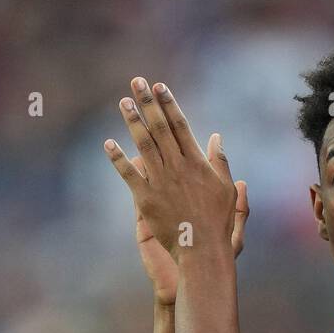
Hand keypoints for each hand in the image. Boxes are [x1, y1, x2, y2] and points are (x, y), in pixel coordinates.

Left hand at [105, 78, 246, 277]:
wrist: (202, 250)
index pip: (179, 125)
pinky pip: (129, 175)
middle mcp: (177, 167)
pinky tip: (108, 144)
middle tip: (137, 82)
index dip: (168, 104)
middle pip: (159, 128)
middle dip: (148, 103)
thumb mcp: (226, 190)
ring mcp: (160, 182)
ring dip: (133, 121)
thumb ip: (220, 162)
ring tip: (123, 102)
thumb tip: (216, 137)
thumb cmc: (218, 223)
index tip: (159, 87)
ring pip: (143, 145)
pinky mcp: (146, 200)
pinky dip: (118, 159)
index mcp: (196, 163)